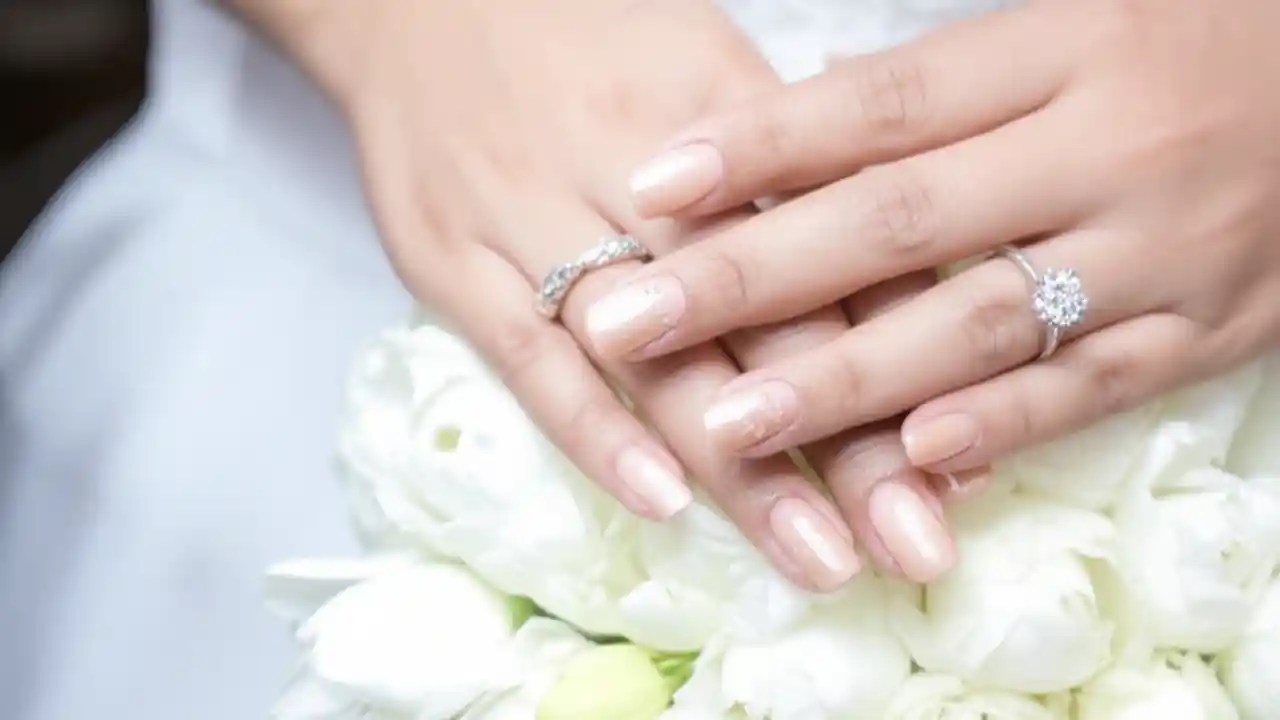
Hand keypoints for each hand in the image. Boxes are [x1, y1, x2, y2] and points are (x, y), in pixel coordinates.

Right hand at [230, 0, 961, 586]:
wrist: (419, 1)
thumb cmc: (586, 45)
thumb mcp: (706, 69)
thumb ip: (795, 171)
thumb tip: (901, 276)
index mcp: (727, 119)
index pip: (835, 254)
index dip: (907, 360)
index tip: (962, 460)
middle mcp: (643, 173)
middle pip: (766, 323)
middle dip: (849, 444)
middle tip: (917, 545)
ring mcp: (541, 217)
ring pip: (659, 359)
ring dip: (744, 466)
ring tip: (818, 559)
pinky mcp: (455, 260)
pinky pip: (531, 356)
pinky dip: (596, 429)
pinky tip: (663, 501)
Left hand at [584, 0, 1279, 476]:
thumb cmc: (1192, 39)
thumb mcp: (1078, 19)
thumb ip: (945, 78)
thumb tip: (799, 123)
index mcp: (1061, 51)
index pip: (883, 104)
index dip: (763, 147)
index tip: (653, 184)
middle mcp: (1101, 150)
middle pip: (897, 220)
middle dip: (750, 278)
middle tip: (628, 321)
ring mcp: (1156, 251)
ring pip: (975, 322)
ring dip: (843, 383)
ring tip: (727, 425)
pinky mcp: (1207, 331)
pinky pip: (1088, 387)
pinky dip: (999, 426)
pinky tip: (906, 459)